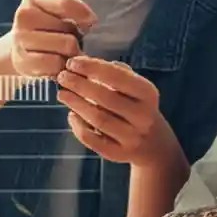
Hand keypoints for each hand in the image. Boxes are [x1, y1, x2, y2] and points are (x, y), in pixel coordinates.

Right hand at [11, 0, 96, 78]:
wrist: (23, 49)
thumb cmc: (49, 27)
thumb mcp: (61, 11)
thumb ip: (76, 9)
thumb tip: (90, 20)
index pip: (65, 3)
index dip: (84, 14)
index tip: (91, 21)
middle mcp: (23, 15)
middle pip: (68, 28)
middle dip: (76, 36)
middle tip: (69, 38)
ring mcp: (20, 39)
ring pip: (65, 46)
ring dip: (71, 53)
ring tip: (64, 51)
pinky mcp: (23, 61)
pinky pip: (56, 65)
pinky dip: (62, 66)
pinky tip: (57, 63)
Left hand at [56, 57, 175, 167]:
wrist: (154, 143)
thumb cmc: (137, 106)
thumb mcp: (136, 88)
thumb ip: (116, 74)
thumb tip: (85, 63)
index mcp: (148, 94)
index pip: (119, 77)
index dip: (94, 68)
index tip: (72, 62)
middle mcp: (143, 116)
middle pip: (106, 98)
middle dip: (80, 85)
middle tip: (62, 77)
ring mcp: (131, 137)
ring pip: (99, 119)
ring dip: (76, 104)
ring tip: (62, 93)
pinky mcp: (118, 154)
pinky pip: (93, 141)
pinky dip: (79, 127)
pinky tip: (71, 115)